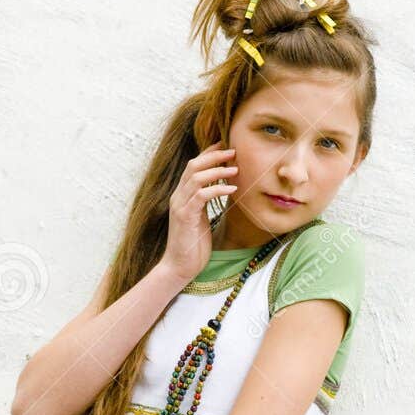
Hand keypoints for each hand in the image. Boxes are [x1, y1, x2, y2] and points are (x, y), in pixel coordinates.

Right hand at [161, 145, 237, 283]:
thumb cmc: (192, 246)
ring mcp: (180, 206)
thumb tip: (221, 189)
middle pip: (194, 165)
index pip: (193, 166)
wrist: (179, 267)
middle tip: (234, 152)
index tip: (227, 147)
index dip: (209, 153)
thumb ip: (206, 202)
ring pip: (197, 177)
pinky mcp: (185, 217)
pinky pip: (201, 195)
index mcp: (182, 195)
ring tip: (236, 169)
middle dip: (215, 156)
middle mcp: (178, 196)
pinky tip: (232, 190)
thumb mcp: (201, 218)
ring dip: (218, 171)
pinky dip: (218, 190)